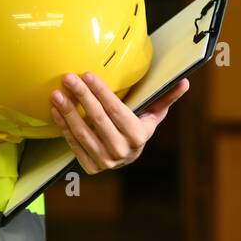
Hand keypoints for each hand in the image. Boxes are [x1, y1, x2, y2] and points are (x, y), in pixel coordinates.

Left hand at [49, 73, 189, 173]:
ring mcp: (105, 161)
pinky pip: (73, 144)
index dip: (101, 91)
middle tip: (68, 78)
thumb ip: (165, 98)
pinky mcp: (90, 166)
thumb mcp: (153, 115)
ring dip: (67, 111)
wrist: (128, 158)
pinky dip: (63, 126)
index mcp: (138, 135)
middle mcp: (121, 150)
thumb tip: (184, 81)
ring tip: (57, 93)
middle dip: (81, 96)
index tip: (87, 74)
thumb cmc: (138, 128)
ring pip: (82, 132)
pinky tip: (56, 110)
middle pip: (97, 119)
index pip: (116, 109)